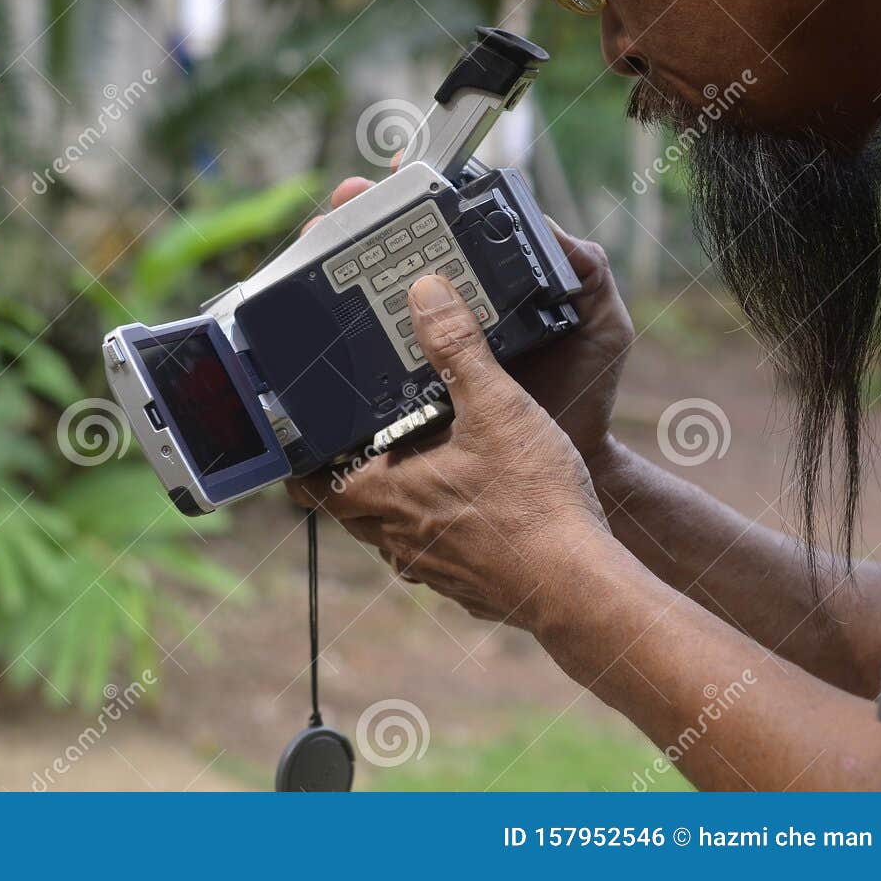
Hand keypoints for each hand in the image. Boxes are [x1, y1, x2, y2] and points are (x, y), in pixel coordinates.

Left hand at [291, 274, 609, 628]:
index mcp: (383, 495)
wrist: (579, 585)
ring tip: (422, 463)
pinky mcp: (466, 586)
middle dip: (352, 472)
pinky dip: (440, 529)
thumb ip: (457, 348)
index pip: (309, 484)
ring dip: (397, 501)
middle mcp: (395, 539)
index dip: (301, 461)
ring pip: (391, 532)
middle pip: (348, 507)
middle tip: (367, 436)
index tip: (304, 438)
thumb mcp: (495, 406)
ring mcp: (430, 568)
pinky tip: (473, 506)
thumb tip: (425, 293)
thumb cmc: (533, 501)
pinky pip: (435, 554)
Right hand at [316, 177, 633, 464]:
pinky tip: (323, 318)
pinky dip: (341, 338)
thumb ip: (586, 272)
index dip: (420, 196)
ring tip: (319, 244)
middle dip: (362, 222)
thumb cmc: (583, 392)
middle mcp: (451, 308)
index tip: (400, 173)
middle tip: (346, 205)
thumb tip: (548, 228)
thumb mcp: (600, 324)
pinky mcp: (403, 388)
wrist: (562, 465)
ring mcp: (423, 347)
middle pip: (395, 253)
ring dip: (339, 269)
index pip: (449, 228)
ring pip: (371, 300)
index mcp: (492, 284)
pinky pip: (367, 358)